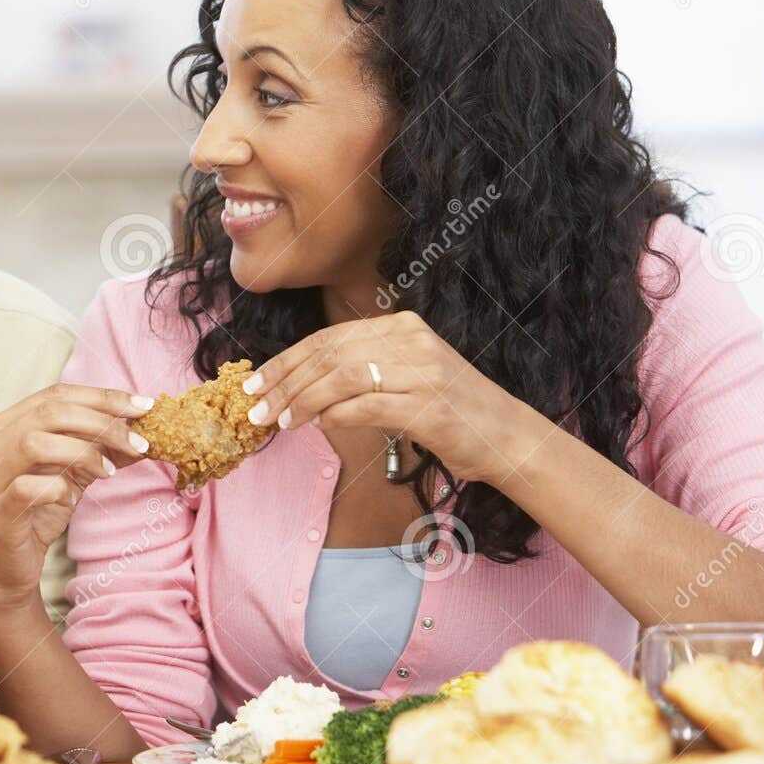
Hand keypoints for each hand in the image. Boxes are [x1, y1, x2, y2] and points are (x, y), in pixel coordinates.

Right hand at [0, 384, 152, 611]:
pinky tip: (73, 500)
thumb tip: (141, 433)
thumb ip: (97, 450)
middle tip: (138, 442)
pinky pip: (30, 487)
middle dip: (103, 423)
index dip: (103, 397)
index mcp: (4, 425)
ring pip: (37, 442)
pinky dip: (60, 490)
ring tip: (106, 473)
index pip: (56, 394)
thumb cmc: (33, 516)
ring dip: (84, 453)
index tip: (143, 407)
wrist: (2, 569)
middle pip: (50, 412)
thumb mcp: (70, 476)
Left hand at [246, 310, 537, 483]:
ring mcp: (423, 371)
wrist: (506, 437)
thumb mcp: (403, 378)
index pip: (328, 338)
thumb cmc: (448, 413)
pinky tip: (318, 425)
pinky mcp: (429, 406)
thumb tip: (300, 390)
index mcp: (401, 327)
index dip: (286, 360)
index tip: (256, 383)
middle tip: (257, 408)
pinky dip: (335, 415)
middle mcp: (411, 340)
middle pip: (329, 354)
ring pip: (342, 376)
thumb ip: (358, 375)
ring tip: (281, 422)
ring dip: (303, 400)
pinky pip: (367, 405)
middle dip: (285, 382)